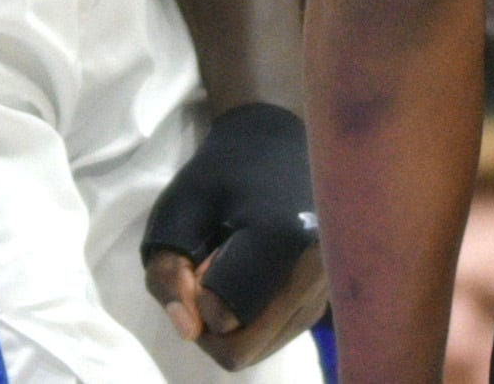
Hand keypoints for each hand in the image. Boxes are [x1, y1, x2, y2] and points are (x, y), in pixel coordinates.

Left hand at [142, 104, 327, 369]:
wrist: (280, 145)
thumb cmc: (221, 172)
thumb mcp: (175, 210)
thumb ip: (166, 274)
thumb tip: (188, 331)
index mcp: (282, 239)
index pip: (222, 318)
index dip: (193, 294)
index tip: (201, 253)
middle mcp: (318, 272)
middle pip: (242, 347)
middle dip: (211, 317)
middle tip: (213, 265)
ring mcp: (327, 291)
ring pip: (257, 347)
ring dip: (232, 318)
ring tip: (236, 265)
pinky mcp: (326, 301)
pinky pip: (272, 338)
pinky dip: (251, 317)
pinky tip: (254, 275)